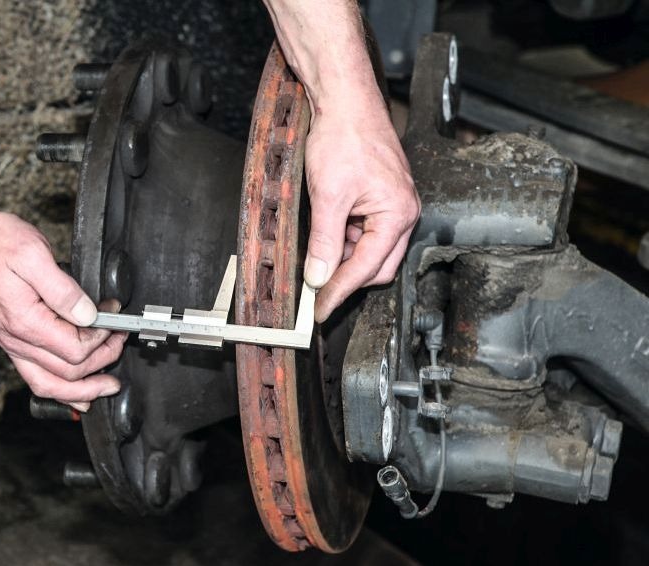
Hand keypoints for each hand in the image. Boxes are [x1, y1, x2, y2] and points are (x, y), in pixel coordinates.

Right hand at [0, 210, 125, 411]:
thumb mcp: (33, 254)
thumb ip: (63, 289)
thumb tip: (89, 314)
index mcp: (25, 321)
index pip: (75, 349)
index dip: (102, 338)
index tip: (115, 319)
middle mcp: (16, 340)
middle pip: (68, 373)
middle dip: (102, 361)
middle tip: (119, 342)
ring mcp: (12, 343)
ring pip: (51, 385)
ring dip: (84, 388)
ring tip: (107, 385)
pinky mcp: (11, 340)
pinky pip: (36, 378)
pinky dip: (61, 390)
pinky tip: (76, 390)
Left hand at [303, 112, 419, 322]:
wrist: (345, 102)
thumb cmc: (344, 137)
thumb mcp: (328, 195)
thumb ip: (325, 241)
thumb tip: (320, 277)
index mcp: (397, 214)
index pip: (367, 268)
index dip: (340, 291)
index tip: (321, 309)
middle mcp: (402, 213)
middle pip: (377, 267)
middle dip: (347, 279)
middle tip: (316, 291)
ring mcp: (393, 206)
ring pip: (370, 251)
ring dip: (344, 257)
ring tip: (317, 254)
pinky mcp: (380, 199)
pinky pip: (365, 232)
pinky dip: (345, 239)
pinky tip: (326, 233)